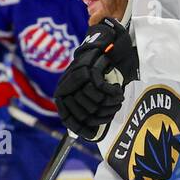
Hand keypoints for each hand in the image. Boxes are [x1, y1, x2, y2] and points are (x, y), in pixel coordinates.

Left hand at [55, 17, 137, 140]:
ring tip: (116, 99)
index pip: (68, 119)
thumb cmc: (97, 73)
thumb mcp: (85, 92)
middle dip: (103, 114)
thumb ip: (82, 108)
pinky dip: (113, 93)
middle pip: (85, 112)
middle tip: (113, 108)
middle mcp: (66, 85)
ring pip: (94, 102)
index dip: (82, 128)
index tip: (94, 132)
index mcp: (62, 92)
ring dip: (110, 103)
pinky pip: (102, 90)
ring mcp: (76, 76)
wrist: (104, 47)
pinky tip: (117, 90)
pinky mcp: (89, 68)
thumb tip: (83, 131)